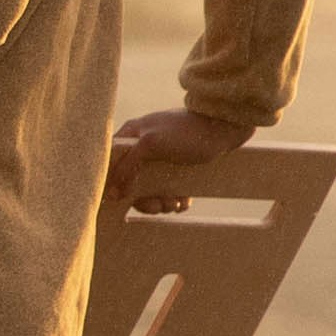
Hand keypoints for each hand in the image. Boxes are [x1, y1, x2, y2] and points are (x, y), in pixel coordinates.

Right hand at [107, 106, 248, 209]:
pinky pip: (168, 190)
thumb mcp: (152, 144)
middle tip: (160, 205)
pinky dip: (175, 200)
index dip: (116, 185)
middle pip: (130, 184)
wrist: (224, 129)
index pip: (111, 166)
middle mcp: (141, 148)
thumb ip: (128, 164)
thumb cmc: (187, 132)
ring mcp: (159, 160)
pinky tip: (184, 201)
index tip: (129, 199)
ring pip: (150, 190)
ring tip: (176, 203)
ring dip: (161, 203)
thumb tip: (112, 192)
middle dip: (145, 199)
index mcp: (130, 136)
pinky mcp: (176, 169)